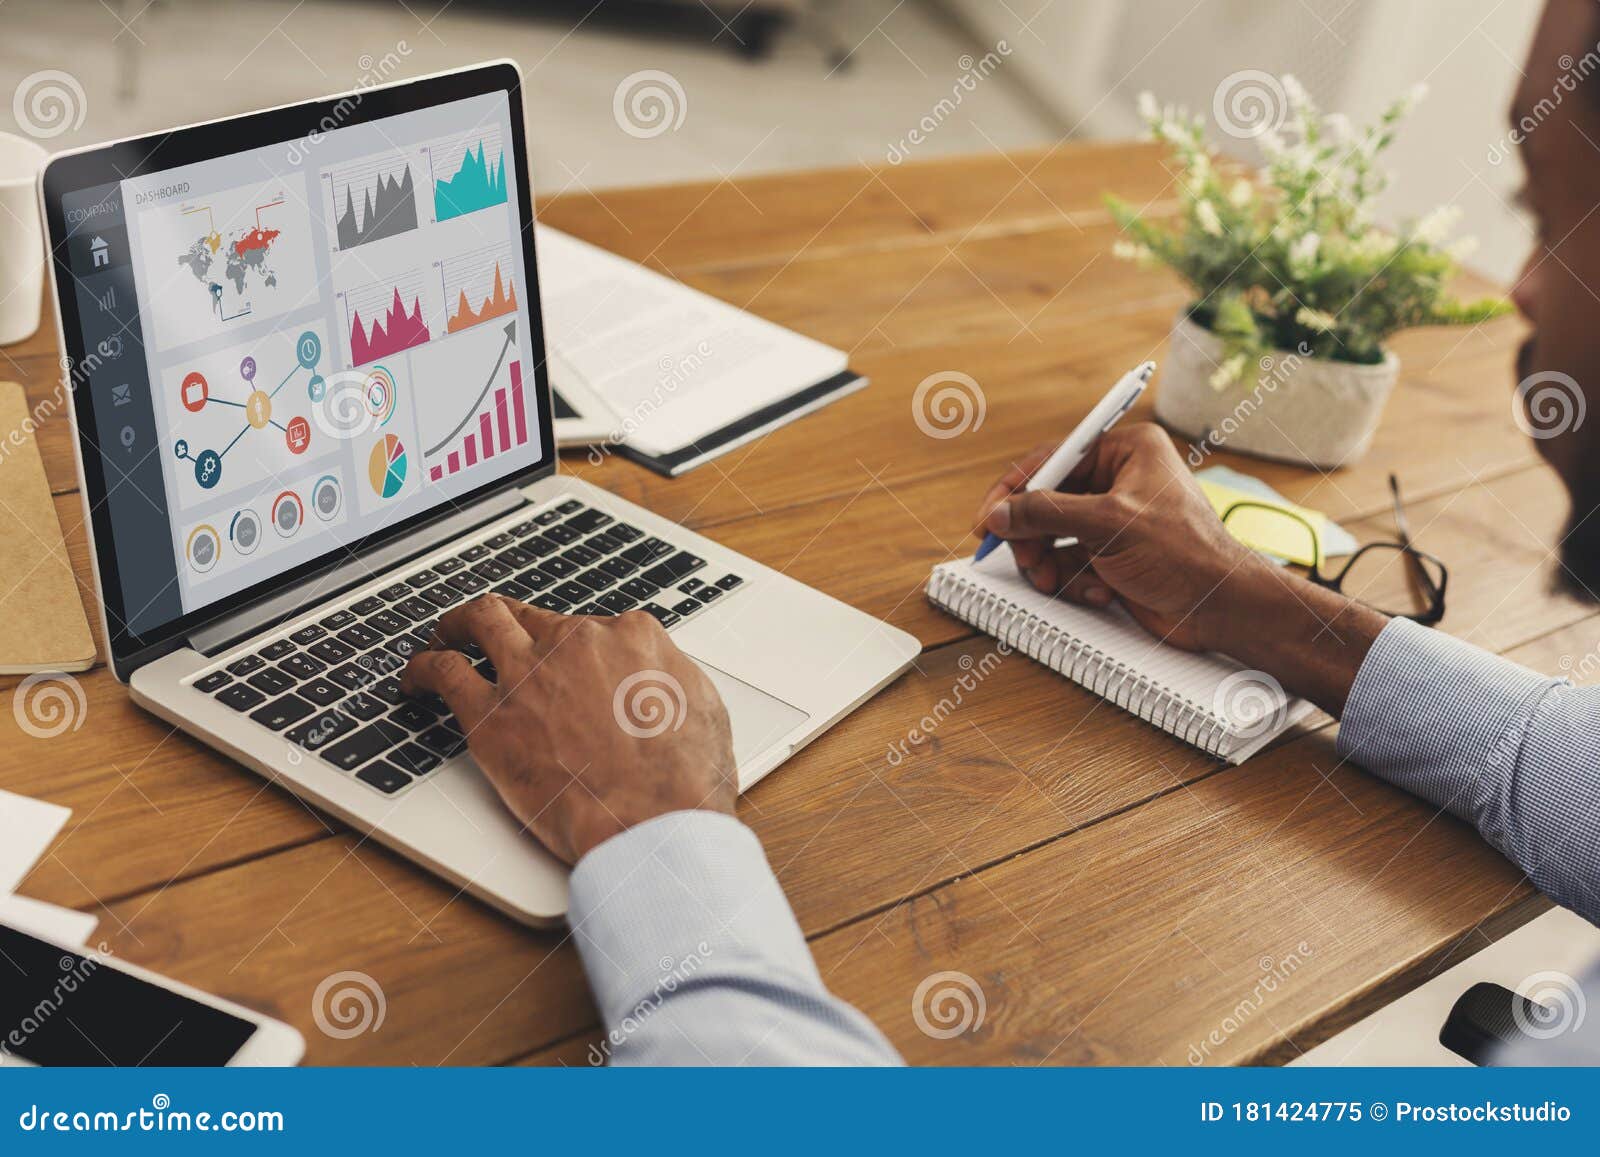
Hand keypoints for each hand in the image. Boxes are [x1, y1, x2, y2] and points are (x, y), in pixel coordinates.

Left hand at [400, 596, 736, 864]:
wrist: (654, 824)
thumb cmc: (686, 783)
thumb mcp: (704, 711)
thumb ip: (673, 682)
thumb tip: (662, 681)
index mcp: (633, 637)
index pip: (598, 628)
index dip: (583, 651)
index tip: (574, 669)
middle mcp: (578, 642)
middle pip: (535, 615)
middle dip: (514, 620)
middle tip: (496, 633)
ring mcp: (530, 674)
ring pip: (482, 621)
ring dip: (458, 623)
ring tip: (444, 634)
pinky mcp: (490, 717)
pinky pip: (442, 674)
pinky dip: (422, 669)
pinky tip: (413, 680)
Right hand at [973, 423, 1269, 650]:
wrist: (1221, 609)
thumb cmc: (1188, 555)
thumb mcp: (1109, 524)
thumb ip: (1048, 514)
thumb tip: (1002, 513)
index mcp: (1128, 450)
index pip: (1053, 458)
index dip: (1015, 488)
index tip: (989, 516)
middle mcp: (1119, 479)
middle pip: (1047, 501)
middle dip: (1034, 537)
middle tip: (1026, 559)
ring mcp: (1114, 519)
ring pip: (1053, 536)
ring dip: (1051, 564)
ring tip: (1058, 582)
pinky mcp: (1112, 554)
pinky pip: (1070, 562)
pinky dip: (1075, 581)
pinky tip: (1100, 591)